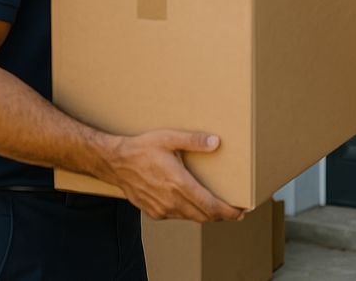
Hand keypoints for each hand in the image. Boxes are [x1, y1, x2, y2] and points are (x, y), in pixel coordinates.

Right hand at [99, 129, 243, 222]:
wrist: (114, 162)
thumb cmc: (142, 148)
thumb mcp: (169, 138)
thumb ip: (194, 140)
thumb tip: (216, 142)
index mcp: (178, 184)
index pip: (209, 206)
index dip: (227, 212)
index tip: (241, 212)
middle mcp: (171, 201)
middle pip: (204, 216)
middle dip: (222, 215)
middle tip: (235, 211)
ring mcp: (161, 209)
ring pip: (191, 217)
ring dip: (206, 215)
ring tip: (218, 208)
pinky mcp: (153, 212)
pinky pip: (178, 216)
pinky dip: (190, 213)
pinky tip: (195, 205)